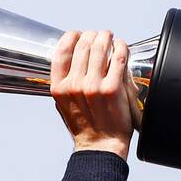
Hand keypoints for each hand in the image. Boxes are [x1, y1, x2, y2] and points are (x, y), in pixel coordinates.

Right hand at [50, 29, 141, 159]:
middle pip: (83, 45)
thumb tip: (71, 60)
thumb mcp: (62, 105)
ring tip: (110, 37)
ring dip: (106, 37)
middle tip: (99, 35)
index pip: (62, 51)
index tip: (79, 35)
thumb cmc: (84, 126)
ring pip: (100, 47)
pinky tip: (121, 46)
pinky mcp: (113, 88)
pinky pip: (118, 58)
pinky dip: (121, 47)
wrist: (100, 146)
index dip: (72, 37)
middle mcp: (74, 85)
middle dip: (92, 35)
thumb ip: (64, 83)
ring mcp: (94, 86)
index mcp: (59, 87)